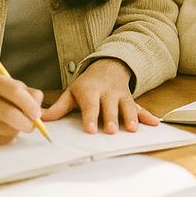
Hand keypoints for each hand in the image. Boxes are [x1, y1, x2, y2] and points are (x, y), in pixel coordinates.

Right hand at [0, 70, 43, 144]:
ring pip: (5, 129)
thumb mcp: (4, 84)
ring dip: (17, 130)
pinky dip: (7, 137)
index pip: (14, 91)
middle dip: (26, 122)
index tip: (38, 114)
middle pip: (9, 113)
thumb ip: (26, 92)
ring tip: (16, 125)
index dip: (29, 104)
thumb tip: (42, 111)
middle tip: (32, 126)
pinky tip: (3, 130)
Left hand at [42, 58, 157, 133]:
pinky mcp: (130, 99)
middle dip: (112, 118)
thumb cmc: (87, 83)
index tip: (91, 129)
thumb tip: (40, 118)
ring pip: (127, 106)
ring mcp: (121, 95)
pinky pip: (140, 107)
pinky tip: (154, 123)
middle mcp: (107, 92)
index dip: (91, 117)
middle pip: (110, 106)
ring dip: (131, 117)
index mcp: (90, 90)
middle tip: (112, 131)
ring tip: (133, 129)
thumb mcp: (72, 91)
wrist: (109, 65)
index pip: (91, 105)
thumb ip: (59, 107)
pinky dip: (147, 115)